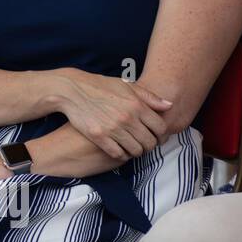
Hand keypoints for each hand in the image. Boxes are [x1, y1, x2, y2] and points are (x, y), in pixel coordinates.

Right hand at [54, 68, 171, 161]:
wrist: (72, 90)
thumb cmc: (100, 86)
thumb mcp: (126, 86)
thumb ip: (149, 97)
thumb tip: (169, 106)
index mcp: (137, 105)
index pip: (160, 128)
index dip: (161, 135)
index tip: (156, 136)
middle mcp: (127, 118)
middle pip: (149, 142)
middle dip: (149, 145)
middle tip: (144, 144)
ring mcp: (113, 128)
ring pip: (135, 150)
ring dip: (136, 151)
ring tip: (132, 147)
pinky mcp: (99, 137)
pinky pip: (118, 154)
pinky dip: (121, 154)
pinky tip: (119, 149)